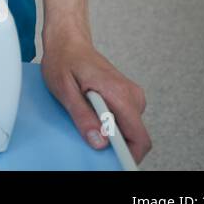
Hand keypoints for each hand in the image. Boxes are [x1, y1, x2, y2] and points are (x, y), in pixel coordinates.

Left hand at [42, 29, 150, 163]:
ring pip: (129, 129)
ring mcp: (132, 95)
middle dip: (114, 142)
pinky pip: (124, 120)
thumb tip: (99, 141)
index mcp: (119, 94)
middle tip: (89, 132)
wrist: (69, 41)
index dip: (128, 155)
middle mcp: (132, 95)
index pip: (139, 137)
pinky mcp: (127, 97)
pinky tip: (92, 110)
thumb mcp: (64, 90)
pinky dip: (110, 123)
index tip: (114, 161)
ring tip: (86, 114)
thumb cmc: (64, 60)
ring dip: (110, 131)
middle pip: (135, 136)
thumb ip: (83, 116)